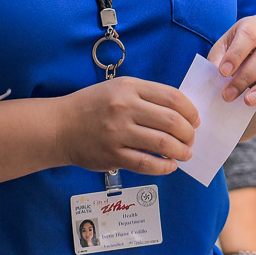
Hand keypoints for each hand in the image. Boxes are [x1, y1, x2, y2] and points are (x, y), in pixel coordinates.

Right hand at [52, 77, 198, 175]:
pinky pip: (147, 164)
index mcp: (129, 87)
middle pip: (172, 121)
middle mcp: (124, 108)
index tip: (195, 120)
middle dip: (189, 134)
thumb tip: (181, 113)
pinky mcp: (113, 155)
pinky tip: (169, 166)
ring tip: (185, 154)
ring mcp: (118, 132)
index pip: (172, 97)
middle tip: (191, 139)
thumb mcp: (117, 89)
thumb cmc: (92, 106)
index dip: (191, 111)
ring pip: (163, 144)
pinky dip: (164, 167)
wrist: (60, 126)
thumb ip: (146, 96)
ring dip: (181, 151)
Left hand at [207, 17, 255, 111]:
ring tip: (248, 101)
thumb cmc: (238, 52)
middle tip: (229, 94)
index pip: (248, 36)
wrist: (255, 58)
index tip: (222, 73)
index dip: (235, 55)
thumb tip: (213, 76)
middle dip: (246, 77)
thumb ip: (218, 60)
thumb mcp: (223, 50)